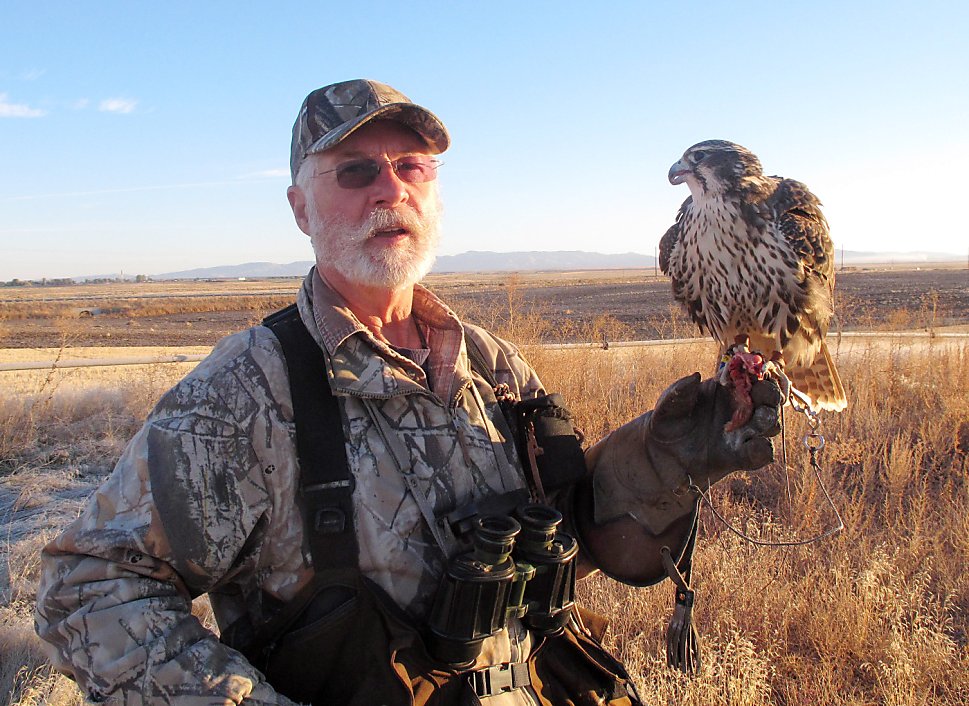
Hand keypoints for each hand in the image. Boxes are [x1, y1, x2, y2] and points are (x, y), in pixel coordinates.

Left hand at [588, 373, 781, 534]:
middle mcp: (740, 408)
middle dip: (770, 394)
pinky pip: (760, 453)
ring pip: (769, 423)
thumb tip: (697, 376)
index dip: (759, 371)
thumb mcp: (668, 403)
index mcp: (726, 388)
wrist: (660, 454)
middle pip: (767, 398)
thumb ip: (680, 390)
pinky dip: (763, 449)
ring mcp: (743, 432)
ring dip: (769, 419)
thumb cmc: (667, 421)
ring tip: (759, 418)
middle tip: (761, 395)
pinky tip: (757, 444)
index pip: (751, 375)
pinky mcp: (740, 456)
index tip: (759, 370)